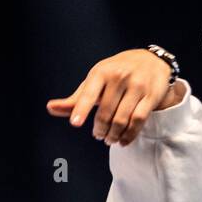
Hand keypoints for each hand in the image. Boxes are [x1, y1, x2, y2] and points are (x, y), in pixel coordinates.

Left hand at [46, 48, 179, 145]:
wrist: (150, 61)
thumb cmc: (115, 75)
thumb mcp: (95, 82)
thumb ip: (75, 99)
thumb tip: (50, 108)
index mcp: (102, 72)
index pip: (89, 93)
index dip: (81, 109)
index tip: (74, 123)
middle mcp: (120, 76)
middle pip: (105, 113)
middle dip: (100, 129)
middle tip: (98, 135)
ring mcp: (137, 85)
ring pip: (121, 119)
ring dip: (113, 135)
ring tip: (109, 139)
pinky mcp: (151, 95)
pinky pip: (138, 120)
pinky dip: (129, 135)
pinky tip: (123, 141)